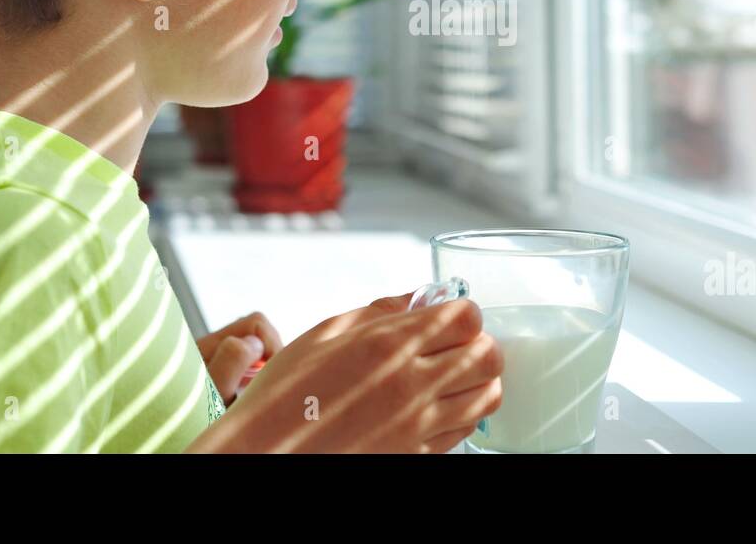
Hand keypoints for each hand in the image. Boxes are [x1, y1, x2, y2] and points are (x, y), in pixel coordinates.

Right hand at [186, 292, 502, 452]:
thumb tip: (415, 299)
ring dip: (477, 379)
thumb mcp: (324, 334)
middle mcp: (411, 386)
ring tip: (451, 374)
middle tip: (454, 343)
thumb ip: (378, 312)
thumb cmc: (284, 394)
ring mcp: (418, 426)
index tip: (448, 314)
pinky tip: (435, 404)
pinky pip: (465, 430)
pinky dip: (461, 412)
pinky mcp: (418, 455)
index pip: (467, 318)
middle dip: (478, 342)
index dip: (462, 312)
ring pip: (487, 396)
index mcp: (388, 346)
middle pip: (488, 356)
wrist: (267, 454)